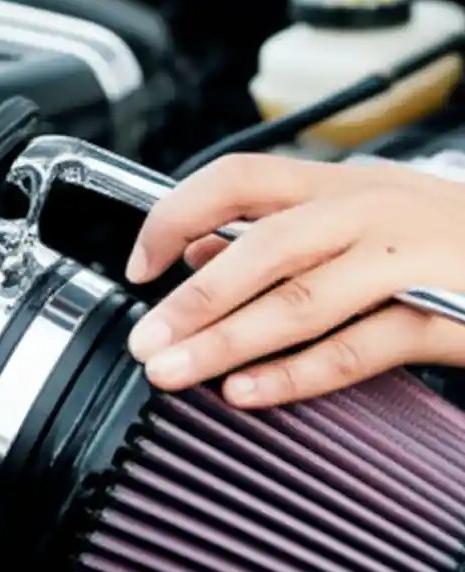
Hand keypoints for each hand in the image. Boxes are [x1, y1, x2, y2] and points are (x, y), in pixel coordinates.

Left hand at [123, 153, 464, 407]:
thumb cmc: (441, 242)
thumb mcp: (356, 220)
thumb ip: (275, 233)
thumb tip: (196, 251)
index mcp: (335, 184)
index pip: (236, 179)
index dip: (175, 217)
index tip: (138, 264)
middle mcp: (364, 212)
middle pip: (262, 248)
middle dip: (193, 299)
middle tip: (145, 340)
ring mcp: (402, 262)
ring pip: (299, 299)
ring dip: (226, 340)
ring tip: (174, 371)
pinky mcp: (438, 316)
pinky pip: (356, 348)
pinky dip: (295, 374)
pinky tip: (247, 392)